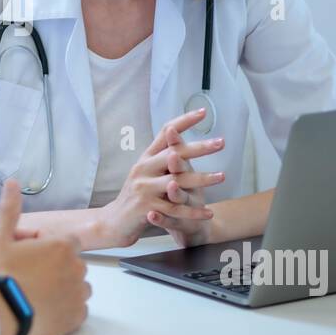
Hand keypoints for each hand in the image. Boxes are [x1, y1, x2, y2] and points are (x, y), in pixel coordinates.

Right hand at [0, 180, 89, 334]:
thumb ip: (9, 210)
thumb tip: (11, 182)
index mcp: (62, 246)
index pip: (65, 242)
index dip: (47, 248)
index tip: (28, 258)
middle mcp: (77, 268)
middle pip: (71, 264)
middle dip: (55, 268)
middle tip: (28, 278)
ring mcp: (79, 294)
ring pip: (76, 286)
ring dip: (62, 288)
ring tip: (36, 295)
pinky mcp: (77, 317)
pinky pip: (76, 309)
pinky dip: (64, 309)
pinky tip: (44, 310)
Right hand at [96, 108, 224, 248]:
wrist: (114, 221)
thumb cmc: (136, 195)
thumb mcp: (146, 171)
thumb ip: (161, 156)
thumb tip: (175, 133)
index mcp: (146, 157)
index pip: (165, 133)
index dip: (184, 122)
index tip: (203, 112)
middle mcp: (143, 168)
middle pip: (174, 153)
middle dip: (199, 148)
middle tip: (220, 142)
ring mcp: (144, 188)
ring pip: (178, 181)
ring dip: (202, 179)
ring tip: (221, 177)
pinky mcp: (147, 208)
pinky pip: (175, 210)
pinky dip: (193, 211)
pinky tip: (209, 212)